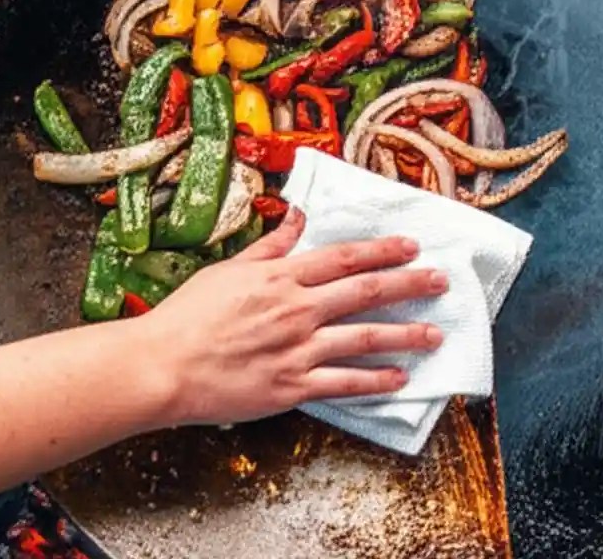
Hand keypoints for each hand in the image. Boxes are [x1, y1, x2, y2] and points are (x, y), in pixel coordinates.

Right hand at [138, 209, 447, 426]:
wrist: (162, 366)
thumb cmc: (187, 317)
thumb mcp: (228, 270)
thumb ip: (271, 247)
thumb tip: (298, 216)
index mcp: (280, 277)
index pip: (344, 258)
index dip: (382, 251)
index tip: (411, 246)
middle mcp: (297, 309)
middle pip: (365, 292)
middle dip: (409, 284)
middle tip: (440, 281)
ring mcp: (298, 349)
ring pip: (364, 338)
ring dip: (405, 334)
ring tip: (434, 333)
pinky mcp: (292, 386)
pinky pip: (344, 382)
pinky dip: (376, 380)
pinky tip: (400, 378)